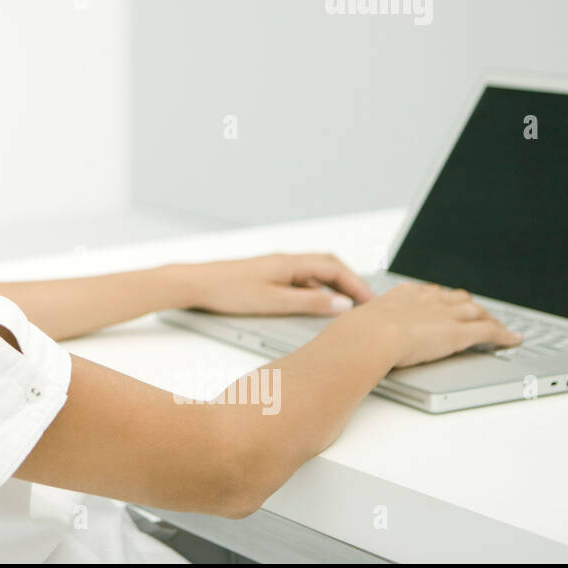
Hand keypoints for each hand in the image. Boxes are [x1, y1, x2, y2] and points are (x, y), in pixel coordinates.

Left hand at [180, 252, 374, 316]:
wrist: (197, 284)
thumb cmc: (229, 290)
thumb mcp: (275, 302)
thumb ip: (310, 303)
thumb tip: (341, 304)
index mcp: (290, 263)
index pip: (335, 268)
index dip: (357, 284)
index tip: (371, 300)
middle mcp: (285, 261)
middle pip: (327, 267)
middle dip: (349, 282)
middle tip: (364, 302)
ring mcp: (275, 268)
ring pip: (313, 274)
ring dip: (332, 287)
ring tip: (345, 306)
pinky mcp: (266, 277)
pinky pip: (299, 280)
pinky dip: (314, 291)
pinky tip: (314, 305)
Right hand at [331, 281, 520, 367]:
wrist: (368, 337)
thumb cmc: (355, 335)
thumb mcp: (356, 329)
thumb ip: (358, 334)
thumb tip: (343, 343)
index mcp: (400, 296)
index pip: (427, 292)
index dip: (438, 298)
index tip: (440, 302)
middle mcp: (425, 300)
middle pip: (455, 297)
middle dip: (466, 304)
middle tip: (473, 313)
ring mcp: (444, 315)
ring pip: (475, 311)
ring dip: (487, 318)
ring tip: (495, 326)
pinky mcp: (459, 333)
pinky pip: (489, 331)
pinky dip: (503, 335)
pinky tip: (512, 340)